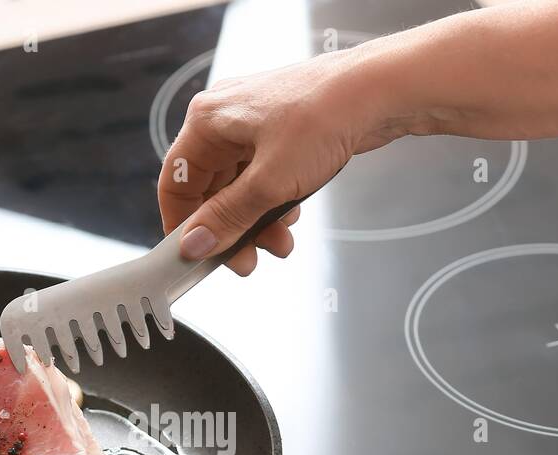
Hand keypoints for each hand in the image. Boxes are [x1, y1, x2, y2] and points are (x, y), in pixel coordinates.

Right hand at [157, 47, 395, 275]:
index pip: (176, 181)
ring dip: (255, 222)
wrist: (381, 91)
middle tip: (244, 261)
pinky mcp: (281, 132)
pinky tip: (291, 219)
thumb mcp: (269, 182)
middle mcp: (226, 118)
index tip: (193, 255)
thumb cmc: (325, 116)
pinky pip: (263, 178)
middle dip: (229, 229)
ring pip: (239, 187)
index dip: (181, 223)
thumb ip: (227, 218)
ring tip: (278, 244)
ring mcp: (254, 124)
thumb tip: (193, 244)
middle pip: (210, 189)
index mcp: (208, 120)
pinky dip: (273, 203)